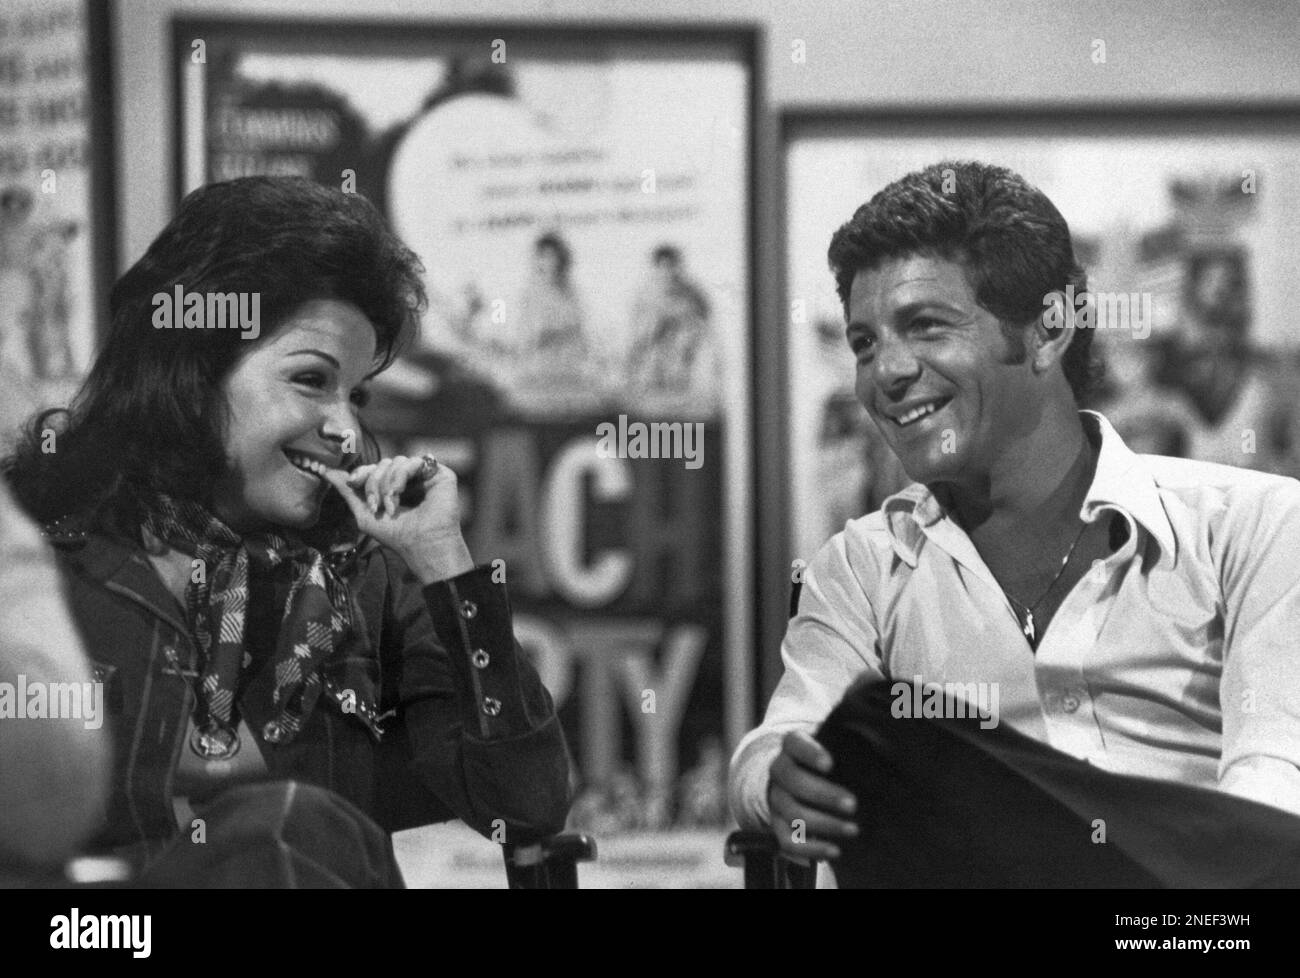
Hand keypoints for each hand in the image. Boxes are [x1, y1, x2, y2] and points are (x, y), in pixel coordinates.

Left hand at [320, 455, 473, 582]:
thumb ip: (347, 492)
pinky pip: (414, 461)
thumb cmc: (397, 536)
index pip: (375, 469)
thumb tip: (325, 471)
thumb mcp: (364, 514)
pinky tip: (400, 493)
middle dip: (373, 483)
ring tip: (390, 506)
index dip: (362, 472)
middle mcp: (411, 479)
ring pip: (397, 461)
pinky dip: (401, 475)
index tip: (352, 482)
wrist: (422, 545)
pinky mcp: (440, 474)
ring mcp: (426, 476)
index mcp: (395, 487)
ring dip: (387, 483)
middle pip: (384, 463)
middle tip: (375, 505)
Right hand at [766, 730, 857, 862]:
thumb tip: (879, 757)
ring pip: (793, 813)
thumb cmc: (826, 761)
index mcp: (792, 746)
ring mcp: (776, 799)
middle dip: (824, 794)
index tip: (830, 764)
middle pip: (794, 781)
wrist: (798, 778)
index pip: (795, 743)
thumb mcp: (833, 747)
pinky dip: (812, 848)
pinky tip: (835, 851)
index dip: (810, 753)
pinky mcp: (777, 824)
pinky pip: (788, 841)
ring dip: (825, 823)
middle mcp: (779, 771)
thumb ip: (848, 749)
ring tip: (853, 830)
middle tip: (853, 804)